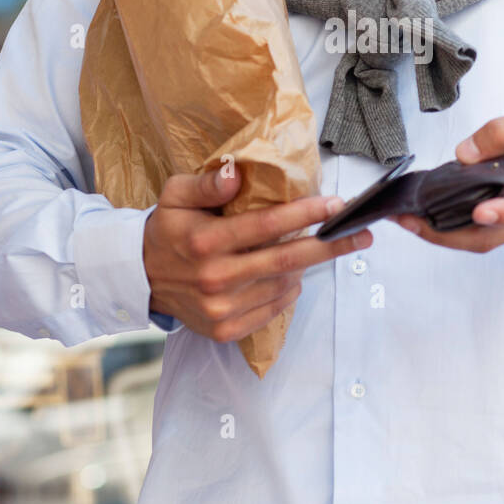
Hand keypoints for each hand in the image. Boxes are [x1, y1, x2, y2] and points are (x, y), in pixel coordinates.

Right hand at [143, 165, 370, 341]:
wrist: (140, 278)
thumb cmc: (166, 229)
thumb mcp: (175, 195)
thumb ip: (207, 183)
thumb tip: (235, 174)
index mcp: (205, 241)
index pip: (267, 226)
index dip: (305, 214)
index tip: (336, 204)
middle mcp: (215, 277)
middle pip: (287, 261)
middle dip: (330, 247)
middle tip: (362, 235)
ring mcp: (222, 308)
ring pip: (284, 285)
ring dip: (308, 267)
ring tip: (321, 248)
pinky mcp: (225, 329)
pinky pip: (273, 309)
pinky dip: (289, 291)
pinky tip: (292, 275)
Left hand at [392, 102, 503, 251]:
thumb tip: (464, 153)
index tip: (481, 212)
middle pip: (491, 236)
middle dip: (447, 234)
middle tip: (410, 219)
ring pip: (479, 240)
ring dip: (440, 234)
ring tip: (405, 218)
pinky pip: (476, 233)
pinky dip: (448, 228)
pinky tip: (422, 213)